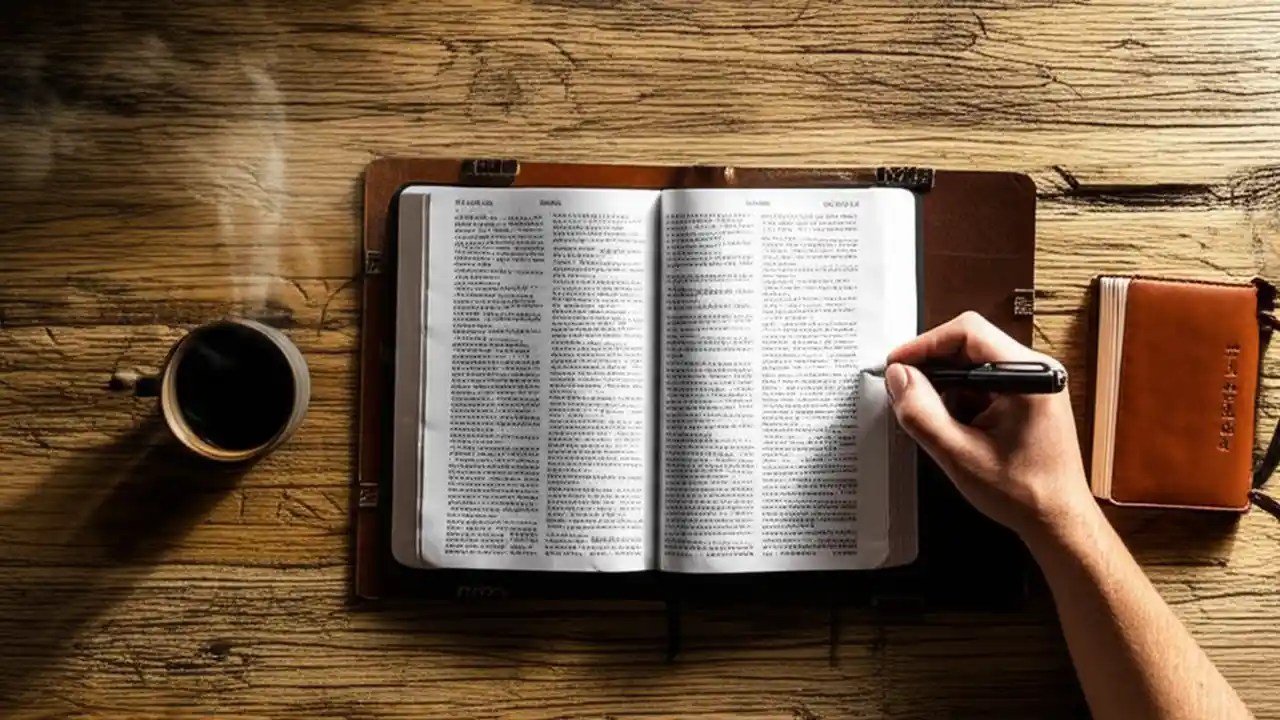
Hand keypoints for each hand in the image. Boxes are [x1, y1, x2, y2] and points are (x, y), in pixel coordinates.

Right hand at [884, 311, 1094, 541]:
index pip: (968, 332)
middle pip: (969, 344)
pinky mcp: (1025, 397)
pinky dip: (961, 401)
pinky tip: (957, 430)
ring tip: (940, 425)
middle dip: (933, 369)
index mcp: (1029, 375)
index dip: (925, 344)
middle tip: (905, 394)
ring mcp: (1033, 383)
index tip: (897, 364)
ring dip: (947, 389)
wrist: (1058, 521)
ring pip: (973, 365)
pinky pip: (983, 383)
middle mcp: (1036, 371)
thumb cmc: (1023, 493)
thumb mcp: (960, 455)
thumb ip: (923, 413)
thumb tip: (898, 377)